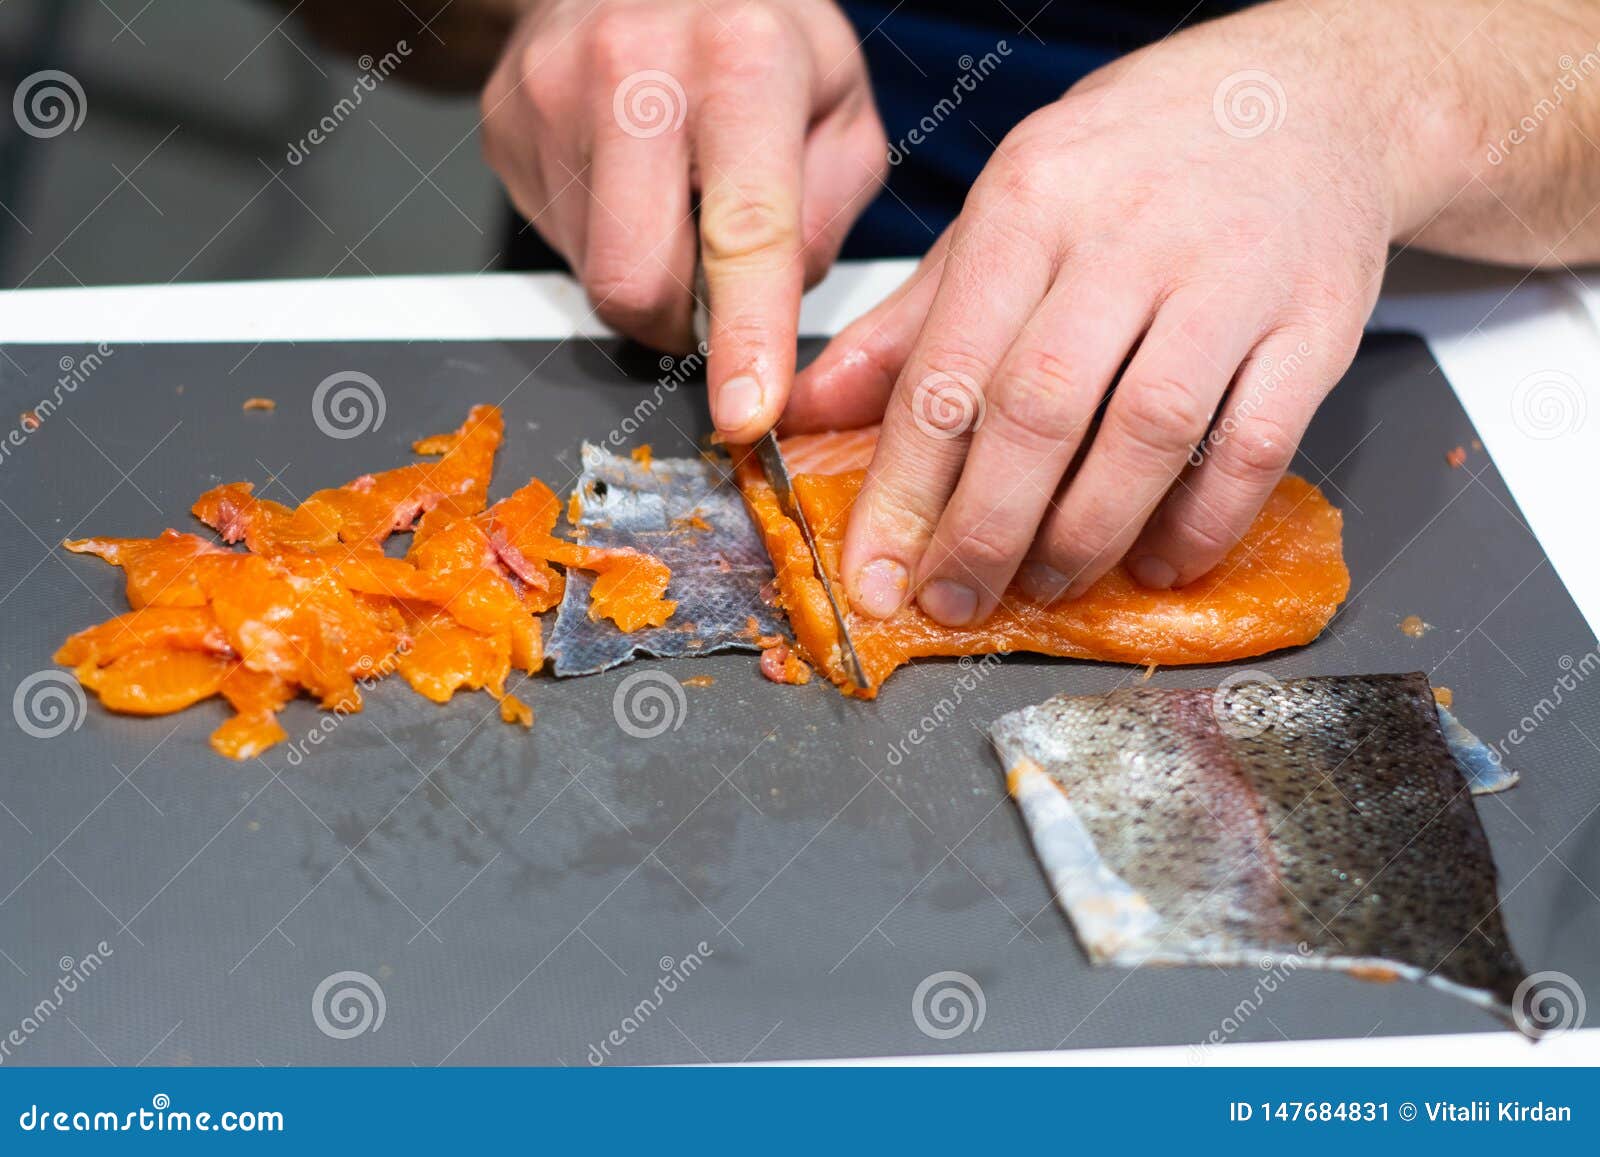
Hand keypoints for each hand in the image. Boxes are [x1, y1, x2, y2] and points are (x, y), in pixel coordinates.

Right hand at [480, 0, 885, 438]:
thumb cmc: (752, 31)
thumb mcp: (838, 102)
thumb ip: (826, 211)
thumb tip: (774, 308)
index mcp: (740, 61)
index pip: (743, 233)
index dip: (746, 338)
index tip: (744, 414)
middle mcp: (634, 69)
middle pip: (636, 281)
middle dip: (679, 322)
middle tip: (709, 285)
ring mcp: (551, 95)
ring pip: (593, 275)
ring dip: (644, 275)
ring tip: (669, 199)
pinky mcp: (502, 123)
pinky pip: (557, 243)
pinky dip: (602, 240)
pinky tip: (625, 178)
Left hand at [785, 9, 1396, 625]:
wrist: (1307, 97)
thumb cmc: (1137, 159)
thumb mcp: (1007, 208)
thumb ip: (911, 320)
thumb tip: (810, 409)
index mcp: (1029, 204)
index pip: (947, 371)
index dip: (904, 490)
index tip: (876, 571)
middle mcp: (1127, 236)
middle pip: (1038, 411)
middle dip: (983, 531)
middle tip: (954, 602)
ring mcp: (1230, 278)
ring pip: (1145, 435)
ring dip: (1085, 534)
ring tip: (1047, 585)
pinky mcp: (1315, 322)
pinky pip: (1253, 447)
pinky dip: (1203, 523)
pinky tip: (1163, 561)